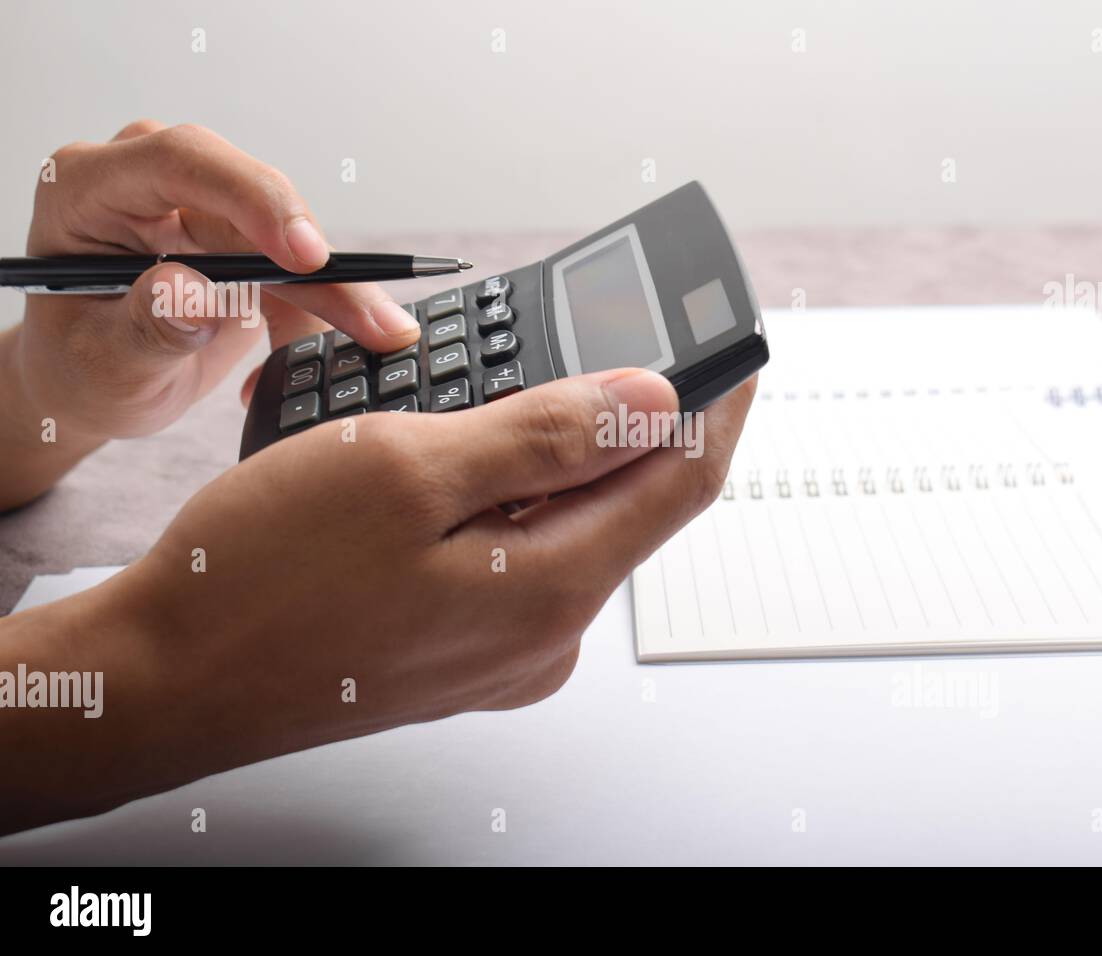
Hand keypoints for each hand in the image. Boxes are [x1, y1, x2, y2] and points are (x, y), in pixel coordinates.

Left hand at [0, 120, 420, 506]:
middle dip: (320, 267)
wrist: (94, 384)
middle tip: (376, 320)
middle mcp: (149, 182)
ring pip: (290, 237)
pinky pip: (299, 268)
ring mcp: (197, 206)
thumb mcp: (103, 363)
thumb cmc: (82, 369)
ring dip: (337, 295)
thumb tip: (191, 294)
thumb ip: (147, 328)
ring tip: (377, 340)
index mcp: (90, 189)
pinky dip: (319, 314)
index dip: (254, 199)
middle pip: (254, 202)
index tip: (307, 256)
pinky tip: (306, 360)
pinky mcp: (238, 238)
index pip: (183, 162)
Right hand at [0, 369, 755, 830]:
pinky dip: (507, 507)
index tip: (730, 350)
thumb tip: (650, 401)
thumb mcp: (410, 471)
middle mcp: (543, 635)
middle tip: (602, 352)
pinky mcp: (461, 653)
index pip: (681, 483)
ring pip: (565, 532)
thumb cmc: (263, 577)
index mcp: (551, 589)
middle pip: (625, 507)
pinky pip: (515, 563)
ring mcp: (503, 652)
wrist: (166, 678)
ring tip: (498, 408)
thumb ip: (545, 436)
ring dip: (554, 464)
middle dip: (624, 426)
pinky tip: (454, 475)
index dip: (717, 406)